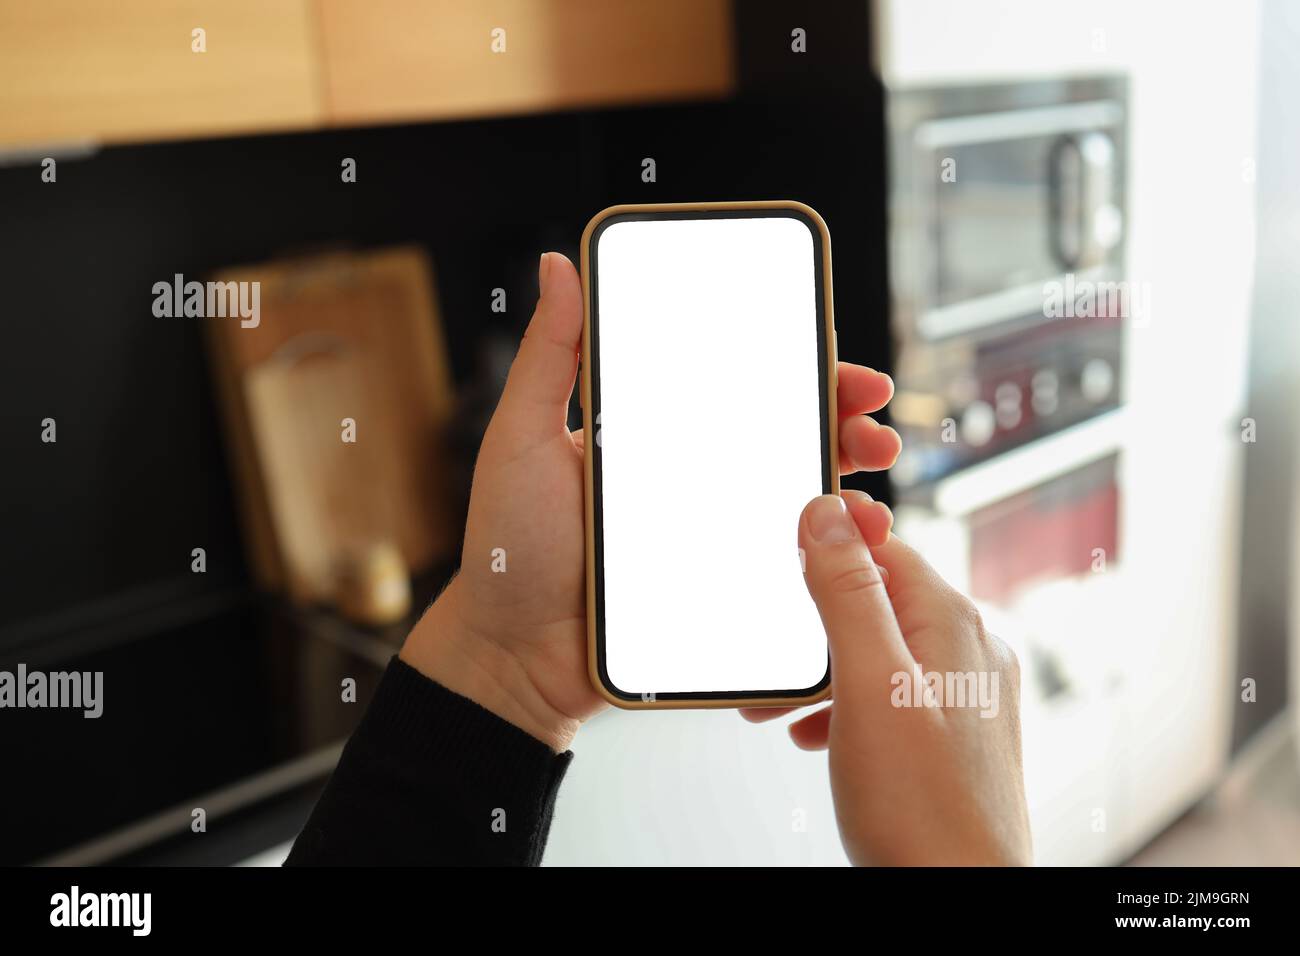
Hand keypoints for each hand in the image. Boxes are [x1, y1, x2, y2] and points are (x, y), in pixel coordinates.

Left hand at [403, 251, 901, 750]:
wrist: (512, 656)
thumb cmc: (508, 546)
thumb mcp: (521, 437)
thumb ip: (548, 357)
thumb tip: (560, 266)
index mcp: (651, 434)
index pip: (729, 383)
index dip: (785, 361)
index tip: (830, 343)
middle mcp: (689, 478)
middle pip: (779, 434)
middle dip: (838, 416)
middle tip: (872, 409)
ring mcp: (709, 534)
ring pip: (795, 496)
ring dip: (846, 478)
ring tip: (874, 471)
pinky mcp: (721, 587)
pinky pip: (787, 562)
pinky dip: (829, 548)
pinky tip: (856, 537)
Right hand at [744, 495, 1031, 865]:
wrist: (957, 899)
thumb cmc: (923, 810)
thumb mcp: (869, 686)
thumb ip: (847, 594)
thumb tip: (828, 513)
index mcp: (951, 625)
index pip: (883, 546)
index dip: (828, 545)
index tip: (780, 556)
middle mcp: (967, 653)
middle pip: (875, 603)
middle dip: (812, 627)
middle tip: (767, 663)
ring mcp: (963, 698)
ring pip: (876, 655)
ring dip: (820, 674)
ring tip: (775, 710)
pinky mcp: (950, 737)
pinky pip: (887, 698)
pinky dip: (844, 708)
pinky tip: (817, 737)